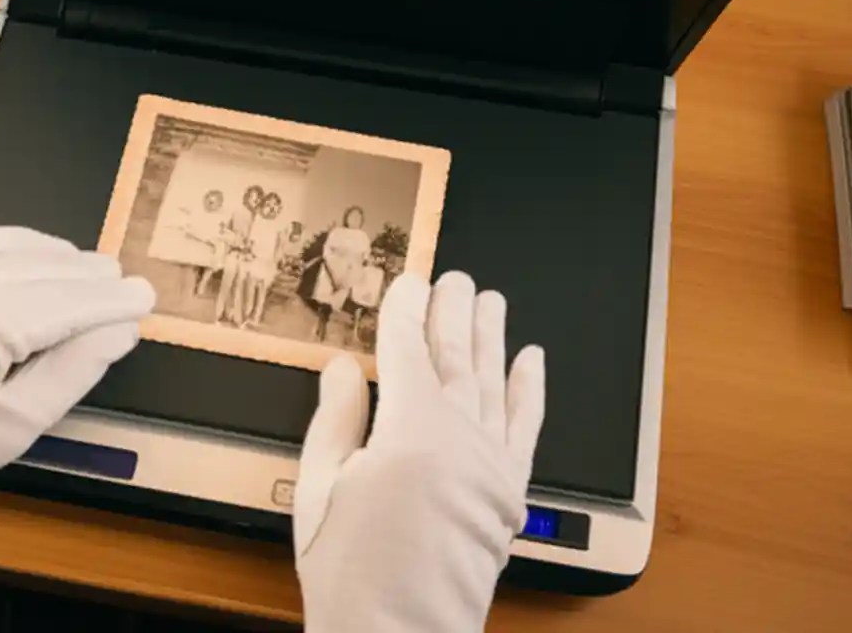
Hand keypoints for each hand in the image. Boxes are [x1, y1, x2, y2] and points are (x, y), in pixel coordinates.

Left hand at [0, 227, 154, 564]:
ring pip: (10, 246)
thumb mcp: (14, 427)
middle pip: (43, 268)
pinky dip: (13, 243)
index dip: (111, 301)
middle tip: (127, 286)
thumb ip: (72, 371)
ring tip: (92, 272)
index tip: (146, 298)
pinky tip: (37, 255)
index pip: (66, 303)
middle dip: (90, 277)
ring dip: (57, 256)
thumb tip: (120, 329)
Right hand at [293, 271, 544, 631]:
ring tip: (491, 301)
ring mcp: (491, 466)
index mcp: (410, 432)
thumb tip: (346, 369)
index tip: (405, 283)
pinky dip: (531, 391)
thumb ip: (337, 419)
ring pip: (494, 383)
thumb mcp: (319, 488)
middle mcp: (461, 440)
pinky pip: (527, 428)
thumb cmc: (351, 574)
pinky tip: (532, 360)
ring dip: (492, 337)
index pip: (410, 350)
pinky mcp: (509, 494)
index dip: (405, 311)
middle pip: (458, 358)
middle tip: (453, 278)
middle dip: (453, 312)